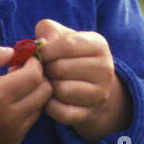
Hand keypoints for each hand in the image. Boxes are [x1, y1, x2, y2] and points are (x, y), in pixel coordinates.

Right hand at [0, 43, 53, 143]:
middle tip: (20, 72)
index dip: (34, 63)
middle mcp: (9, 118)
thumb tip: (14, 53)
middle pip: (44, 93)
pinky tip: (7, 105)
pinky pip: (29, 123)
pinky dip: (25, 111)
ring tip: (12, 89)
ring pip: (39, 108)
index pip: (35, 76)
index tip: (25, 58)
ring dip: (32, 95)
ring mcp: (12, 134)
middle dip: (38, 78)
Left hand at [34, 18, 131, 141]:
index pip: (67, 45)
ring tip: (48, 82)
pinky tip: (50, 98)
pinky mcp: (89, 114)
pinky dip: (49, 106)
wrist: (92, 89)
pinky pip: (60, 111)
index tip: (38, 55)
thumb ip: (49, 30)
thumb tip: (41, 44)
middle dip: (45, 69)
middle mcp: (105, 69)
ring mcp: (100, 93)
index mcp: (99, 45)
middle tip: (43, 70)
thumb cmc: (71, 57)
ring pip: (60, 90)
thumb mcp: (64, 37)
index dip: (46, 50)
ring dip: (47, 87)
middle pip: (61, 68)